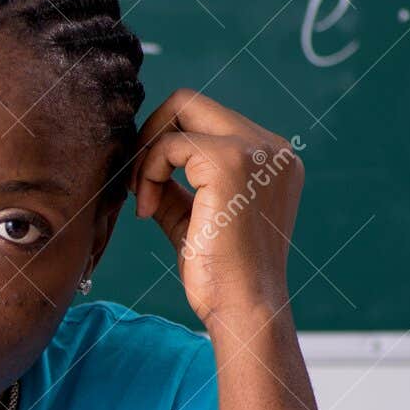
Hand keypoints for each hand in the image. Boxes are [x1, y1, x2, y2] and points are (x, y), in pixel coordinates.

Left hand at [130, 87, 302, 329]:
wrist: (243, 309)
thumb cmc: (220, 275)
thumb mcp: (194, 217)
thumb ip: (175, 184)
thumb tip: (140, 158)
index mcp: (271, 158)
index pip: (206, 118)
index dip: (165, 142)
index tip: (148, 187)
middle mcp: (272, 147)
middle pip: (191, 100)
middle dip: (151, 134)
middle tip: (137, 182)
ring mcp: (256, 150)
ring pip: (180, 109)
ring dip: (147, 154)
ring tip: (143, 201)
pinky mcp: (231, 162)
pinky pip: (170, 144)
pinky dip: (148, 172)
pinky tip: (146, 210)